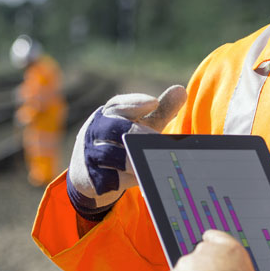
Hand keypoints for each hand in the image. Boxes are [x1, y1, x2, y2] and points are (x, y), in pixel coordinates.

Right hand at [67, 85, 186, 219]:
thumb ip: (160, 111)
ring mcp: (89, 154)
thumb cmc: (120, 144)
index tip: (154, 102)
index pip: (117, 105)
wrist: (88, 175)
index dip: (135, 103)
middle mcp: (94, 132)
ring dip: (130, 158)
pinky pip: (106, 178)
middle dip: (135, 130)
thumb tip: (181, 90)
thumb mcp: (140, 128)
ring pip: (108, 153)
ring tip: (151, 161)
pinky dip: (123, 180)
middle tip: (156, 137)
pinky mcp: (91, 178)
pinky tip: (142, 180)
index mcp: (107, 116)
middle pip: (112, 126)